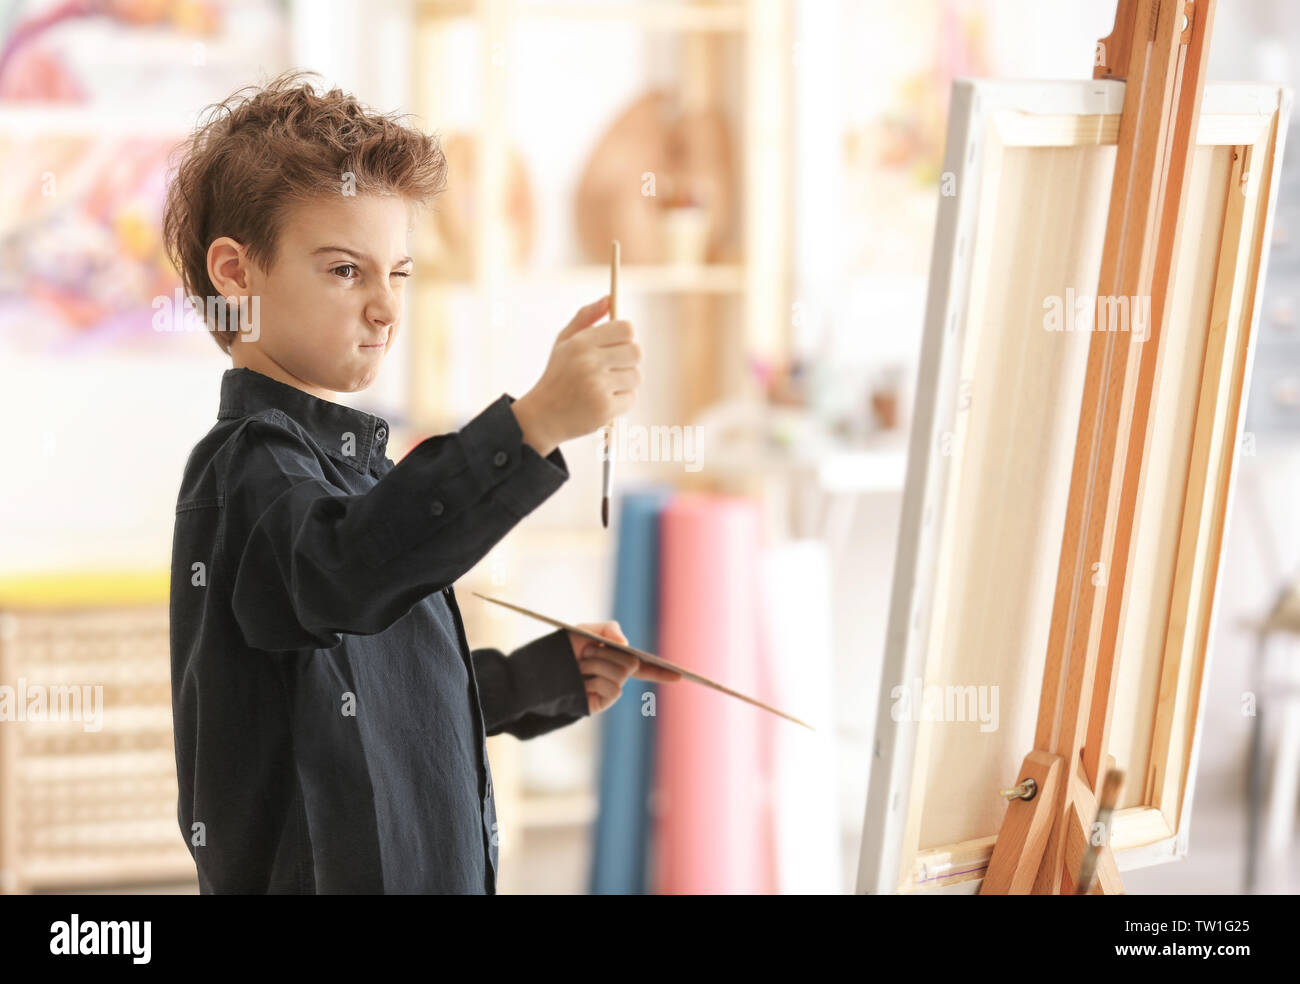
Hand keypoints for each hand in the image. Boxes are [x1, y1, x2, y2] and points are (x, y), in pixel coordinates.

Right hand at [512, 295, 642, 455]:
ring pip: (635, 376)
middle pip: (636, 352)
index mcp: (581, 343)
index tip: (617, 345)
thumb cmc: (557, 375)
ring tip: (604, 387)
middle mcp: (589, 363)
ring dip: (625, 382)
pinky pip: (631, 398)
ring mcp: (598, 387)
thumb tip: (609, 298)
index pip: (626, 329)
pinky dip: (621, 401)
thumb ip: (585, 317)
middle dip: (628, 360)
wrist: (542, 417)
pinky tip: (602, 402)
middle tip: (613, 368)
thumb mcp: (564, 342)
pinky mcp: (605, 408)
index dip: (626, 337)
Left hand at [566, 620, 682, 714]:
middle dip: (608, 653)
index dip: (662, 671)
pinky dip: (596, 679)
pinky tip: (582, 680)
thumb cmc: (560, 649)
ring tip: (579, 664)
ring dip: (598, 663)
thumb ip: (608, 629)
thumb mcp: (584, 630)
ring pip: (622, 674)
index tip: (681, 675)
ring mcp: (608, 690)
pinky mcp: (600, 702)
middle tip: (585, 651)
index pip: (644, 666)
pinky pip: (613, 688)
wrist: (536, 671)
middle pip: (632, 663)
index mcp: (615, 659)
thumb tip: (627, 645)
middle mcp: (615, 675)